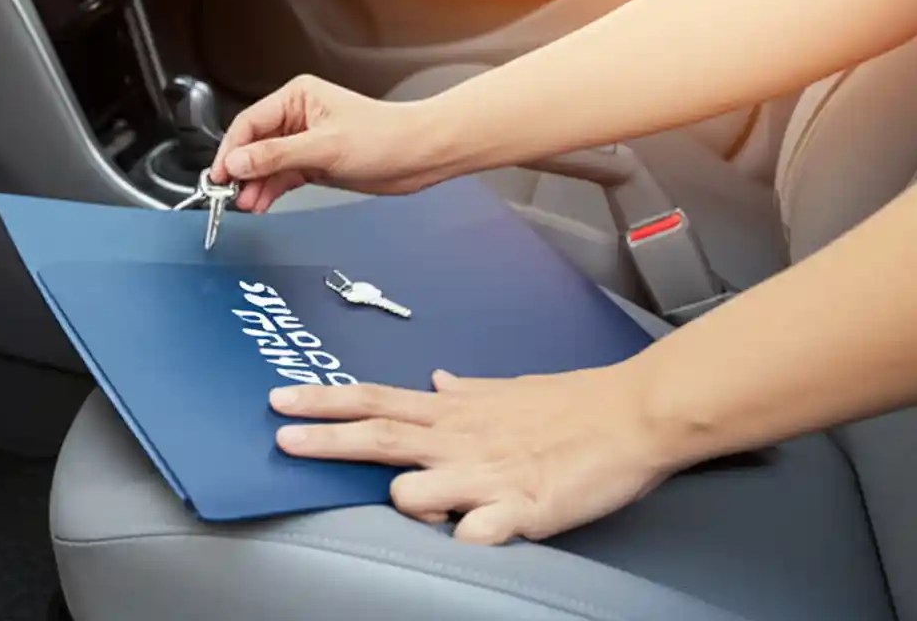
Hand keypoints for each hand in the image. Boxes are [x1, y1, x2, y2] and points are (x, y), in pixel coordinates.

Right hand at [210, 75, 457, 212]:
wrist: (418, 156)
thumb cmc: (385, 137)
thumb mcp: (324, 147)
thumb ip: (276, 156)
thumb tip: (238, 161)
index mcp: (297, 98)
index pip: (250, 123)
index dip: (231, 150)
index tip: (220, 174)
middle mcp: (298, 117)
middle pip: (254, 144)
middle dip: (241, 170)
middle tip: (228, 193)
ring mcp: (305, 141)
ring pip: (267, 164)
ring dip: (255, 184)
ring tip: (246, 203)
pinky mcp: (314, 162)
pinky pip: (282, 176)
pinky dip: (271, 190)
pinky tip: (261, 202)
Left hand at [269, 368, 674, 543]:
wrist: (633, 415)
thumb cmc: (571, 405)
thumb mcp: (506, 392)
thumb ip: (465, 392)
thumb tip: (435, 380)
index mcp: (454, 412)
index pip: (376, 401)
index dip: (327, 401)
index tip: (283, 400)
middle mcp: (460, 439)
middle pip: (379, 436)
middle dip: (326, 439)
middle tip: (282, 437)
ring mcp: (488, 474)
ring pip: (417, 488)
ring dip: (401, 497)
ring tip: (410, 500)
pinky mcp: (523, 508)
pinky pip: (479, 531)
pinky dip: (465, 536)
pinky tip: (468, 535)